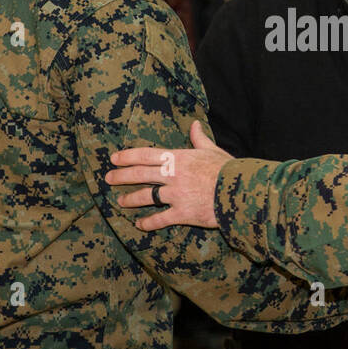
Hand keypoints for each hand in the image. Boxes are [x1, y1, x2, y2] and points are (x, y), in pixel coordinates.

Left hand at [107, 121, 228, 229]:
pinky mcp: (182, 213)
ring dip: (131, 199)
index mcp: (178, 158)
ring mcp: (175, 195)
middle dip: (122, 176)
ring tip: (120, 201)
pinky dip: (148, 222)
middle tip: (108, 179)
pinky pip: (160, 219)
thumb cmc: (228, 169)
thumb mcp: (212, 150)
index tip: (114, 158)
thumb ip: (199, 139)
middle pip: (140, 174)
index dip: (128, 156)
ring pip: (146, 197)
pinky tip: (140, 224)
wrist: (239, 192)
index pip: (146, 155)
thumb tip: (195, 124)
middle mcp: (172, 175)